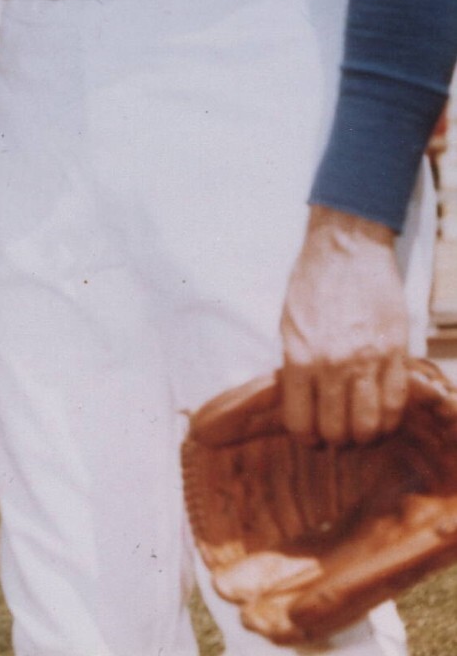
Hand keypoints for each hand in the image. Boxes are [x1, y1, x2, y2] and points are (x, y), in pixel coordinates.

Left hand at [279, 206, 408, 444]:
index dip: (306, 436)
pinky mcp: (396, 352)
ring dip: (365, 434)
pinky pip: (397, 403)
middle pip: (337, 430)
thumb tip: (301, 401)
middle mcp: (333, 364)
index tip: (310, 436)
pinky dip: (390, 418)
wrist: (347, 247)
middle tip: (337, 432)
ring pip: (371, 425)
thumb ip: (295, 364)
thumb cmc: (312, 282)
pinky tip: (383, 415)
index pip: (301, 421)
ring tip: (360, 428)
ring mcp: (368, 360)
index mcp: (299, 356)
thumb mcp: (288, 322)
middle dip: (335, 438)